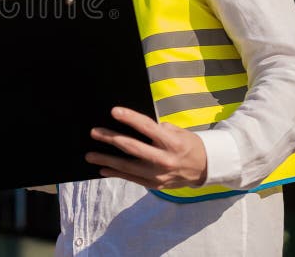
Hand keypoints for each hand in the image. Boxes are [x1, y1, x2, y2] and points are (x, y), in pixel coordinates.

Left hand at [84, 106, 207, 188]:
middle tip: (94, 132)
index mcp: (172, 143)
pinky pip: (131, 178)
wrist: (205, 169)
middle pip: (133, 148)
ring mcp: (158, 175)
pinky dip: (116, 173)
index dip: (130, 118)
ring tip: (90, 155)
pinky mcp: (154, 184)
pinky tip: (103, 169)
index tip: (114, 111)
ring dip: (107, 160)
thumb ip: (158, 129)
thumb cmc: (188, 144)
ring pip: (128, 167)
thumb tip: (135, 124)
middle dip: (112, 139)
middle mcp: (165, 160)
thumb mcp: (179, 132)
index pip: (148, 128)